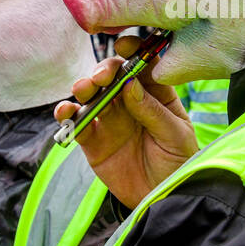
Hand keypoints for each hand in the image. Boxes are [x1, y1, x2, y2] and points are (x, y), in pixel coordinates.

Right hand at [53, 34, 197, 207]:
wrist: (164, 199)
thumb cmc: (177, 164)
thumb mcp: (175, 136)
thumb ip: (153, 110)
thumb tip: (130, 83)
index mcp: (157, 95)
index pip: (144, 65)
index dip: (134, 51)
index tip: (126, 46)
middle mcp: (130, 102)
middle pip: (113, 75)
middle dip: (105, 69)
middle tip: (103, 76)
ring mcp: (110, 119)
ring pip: (92, 94)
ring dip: (85, 87)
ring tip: (85, 90)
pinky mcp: (93, 140)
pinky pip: (77, 123)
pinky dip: (68, 114)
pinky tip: (66, 111)